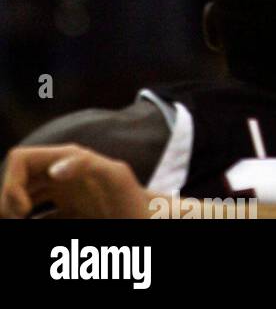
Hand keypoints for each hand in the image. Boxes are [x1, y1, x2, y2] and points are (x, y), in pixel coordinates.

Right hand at [0, 145, 150, 218]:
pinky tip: (35, 229)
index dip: (10, 183)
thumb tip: (54, 169)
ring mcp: (62, 193)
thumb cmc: (132, 196)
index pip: (20, 159)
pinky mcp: (67, 212)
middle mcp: (60, 173)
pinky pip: (37, 216)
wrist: (148, 219)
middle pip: (17, 179)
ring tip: (23, 225)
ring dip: (15, 212)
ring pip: (22, 199)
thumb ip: (85, 163)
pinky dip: (29, 223)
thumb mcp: (113, 174)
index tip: (22, 209)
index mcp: (66, 159)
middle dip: (8, 201)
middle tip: (19, 221)